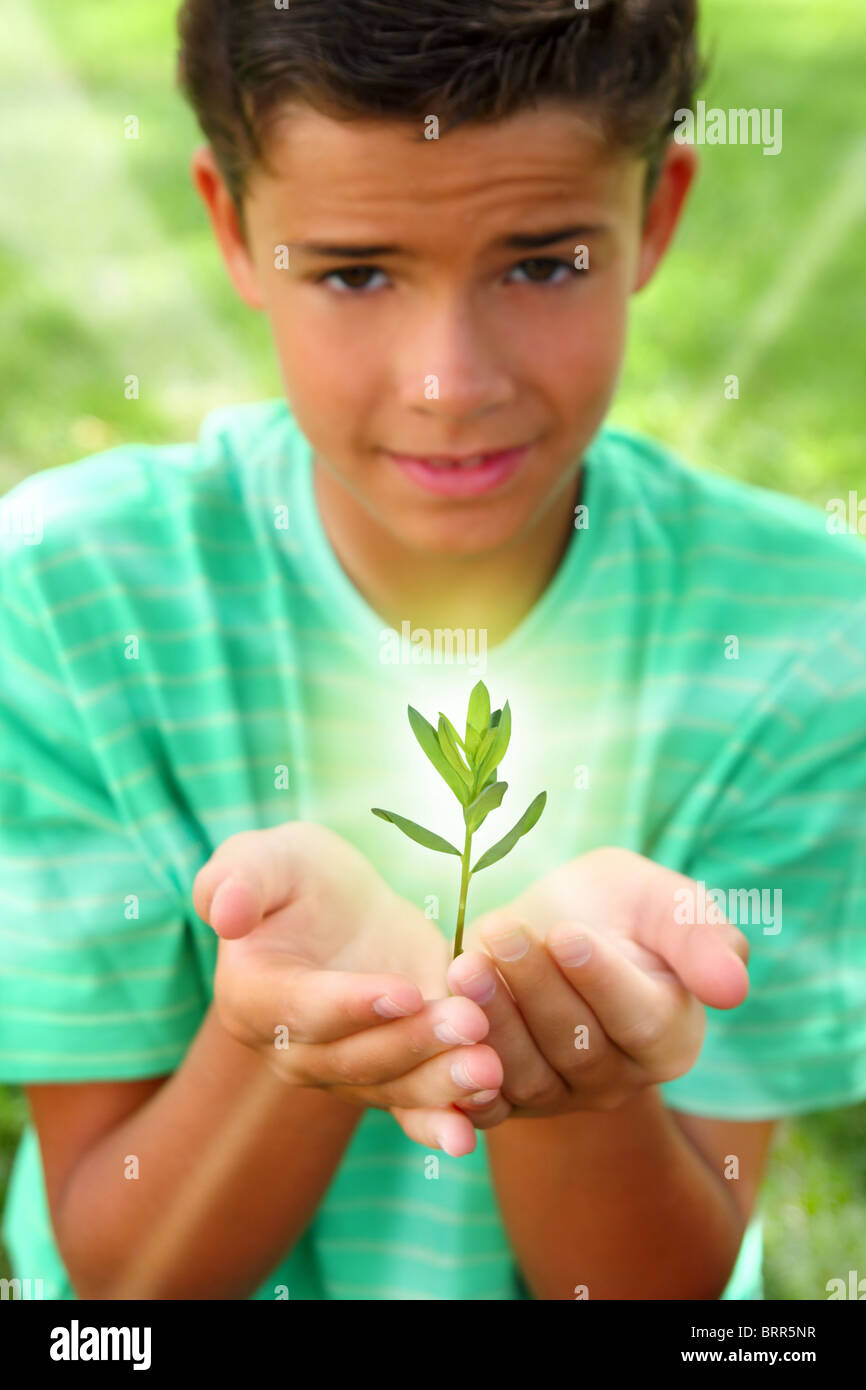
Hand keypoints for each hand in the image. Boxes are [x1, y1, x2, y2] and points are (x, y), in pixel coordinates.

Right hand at [192, 821, 503, 1154]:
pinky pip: (409, 1111)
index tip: (406, 993)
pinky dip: (439, 1125)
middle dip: (413, 1044)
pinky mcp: (389, 1077)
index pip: (301, 1010)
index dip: (352, 1006)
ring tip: (488, 1069)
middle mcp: (291, 1050)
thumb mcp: (266, 858)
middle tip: (470, 1025)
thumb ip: (238, 878)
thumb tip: (225, 914)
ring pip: (389, 1088)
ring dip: (439, 1086)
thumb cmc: (296, 877)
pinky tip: (470, 1132)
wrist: (343, 909)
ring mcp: (341, 1071)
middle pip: (353, 1058)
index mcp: (251, 997)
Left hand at [444, 847, 749, 1126]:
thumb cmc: (617, 908)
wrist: (548, 927)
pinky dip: (458, 1073)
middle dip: (533, 985)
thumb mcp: (661, 901)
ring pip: (525, 1071)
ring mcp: (558, 1098)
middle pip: (576, 1045)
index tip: (567, 933)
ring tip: (465, 963)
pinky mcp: (504, 1103)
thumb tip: (733, 989)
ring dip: (491, 1017)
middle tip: (500, 928)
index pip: (639, 1017)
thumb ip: (702, 937)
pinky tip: (439, 1026)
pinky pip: (481, 1102)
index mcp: (668, 1036)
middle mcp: (618, 1080)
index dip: (601, 979)